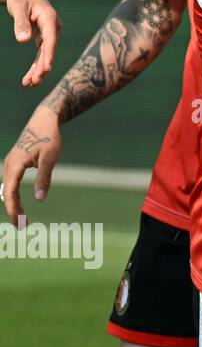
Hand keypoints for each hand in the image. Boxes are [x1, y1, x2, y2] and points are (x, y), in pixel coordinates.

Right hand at [2, 106, 60, 223]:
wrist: (45, 119)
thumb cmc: (49, 137)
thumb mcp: (50, 158)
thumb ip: (44, 178)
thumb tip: (39, 199)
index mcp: (15, 164)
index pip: (10, 192)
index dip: (12, 208)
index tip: (18, 222)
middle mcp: (9, 165)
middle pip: (7, 193)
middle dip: (13, 210)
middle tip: (21, 227)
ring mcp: (10, 164)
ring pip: (7, 189)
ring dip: (14, 204)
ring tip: (23, 219)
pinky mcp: (15, 163)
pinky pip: (10, 183)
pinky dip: (14, 195)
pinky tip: (20, 204)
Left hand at [6, 0, 59, 85]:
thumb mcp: (18, 7)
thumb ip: (21, 23)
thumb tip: (23, 41)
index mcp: (49, 19)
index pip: (50, 39)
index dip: (48, 55)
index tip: (46, 69)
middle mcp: (53, 27)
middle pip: (48, 50)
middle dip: (42, 67)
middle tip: (34, 81)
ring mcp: (49, 32)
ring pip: (45, 54)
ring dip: (38, 69)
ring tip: (29, 84)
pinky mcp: (42, 36)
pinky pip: (41, 52)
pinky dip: (36, 64)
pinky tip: (30, 77)